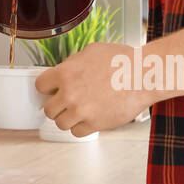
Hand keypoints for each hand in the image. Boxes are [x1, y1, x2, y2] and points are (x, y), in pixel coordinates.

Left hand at [35, 43, 152, 135]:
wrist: (143, 76)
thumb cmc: (121, 61)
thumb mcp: (90, 51)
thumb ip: (72, 63)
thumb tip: (64, 72)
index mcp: (65, 73)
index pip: (40, 86)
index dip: (47, 87)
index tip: (51, 89)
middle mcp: (69, 94)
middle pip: (48, 109)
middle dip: (56, 105)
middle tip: (64, 102)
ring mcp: (82, 111)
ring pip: (60, 124)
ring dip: (67, 118)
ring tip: (77, 111)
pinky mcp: (95, 124)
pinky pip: (77, 132)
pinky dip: (80, 127)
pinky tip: (88, 118)